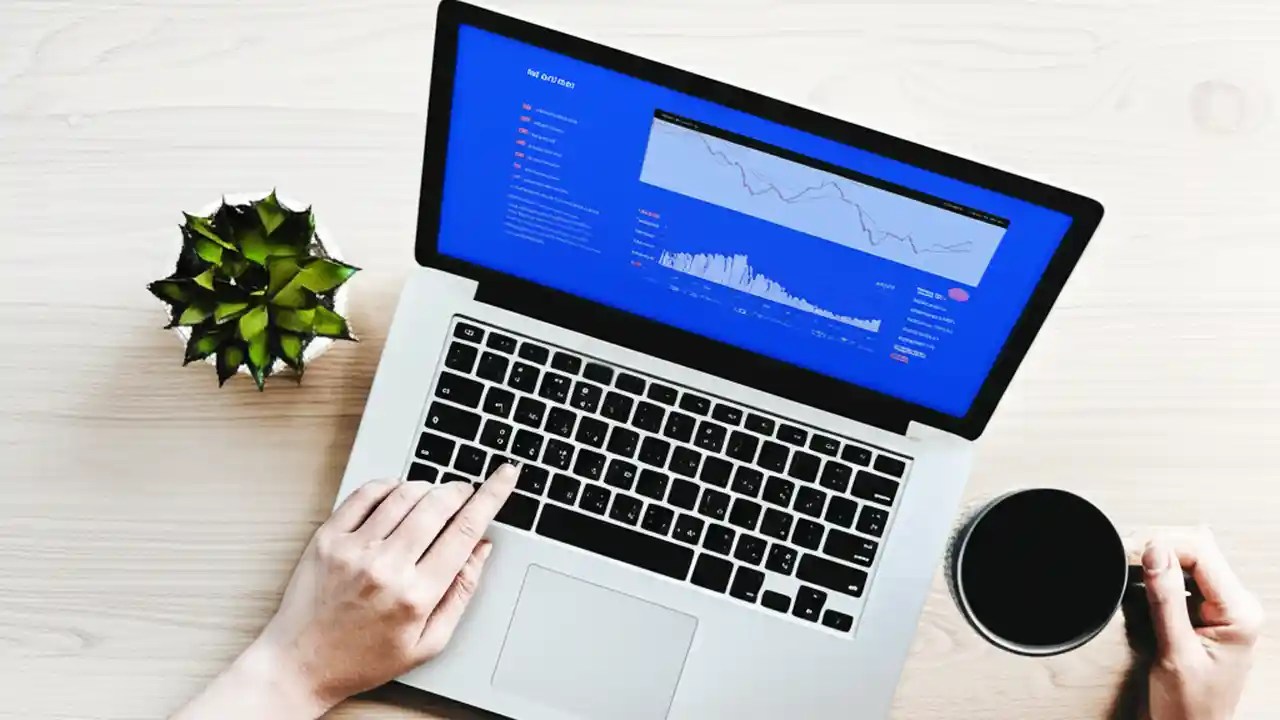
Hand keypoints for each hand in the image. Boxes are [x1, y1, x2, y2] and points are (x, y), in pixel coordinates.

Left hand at [172, 467, 517, 719]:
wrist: (300, 664)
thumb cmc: (364, 659)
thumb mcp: (428, 643)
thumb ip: (461, 593)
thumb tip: (481, 549)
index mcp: (417, 595)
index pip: (465, 530)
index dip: (492, 496)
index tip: (505, 475)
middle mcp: (385, 567)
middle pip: (438, 504)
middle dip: (460, 490)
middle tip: (466, 492)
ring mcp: (353, 549)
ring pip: (404, 493)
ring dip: (427, 487)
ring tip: (432, 498)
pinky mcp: (327, 538)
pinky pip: (365, 494)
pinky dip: (389, 486)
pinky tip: (396, 496)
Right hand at [1142, 532, 1263, 719]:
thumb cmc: (1191, 707)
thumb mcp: (1175, 652)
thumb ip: (1166, 599)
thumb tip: (1155, 552)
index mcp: (1240, 614)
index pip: (1203, 553)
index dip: (1164, 544)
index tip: (1133, 549)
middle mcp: (1237, 606)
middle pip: (1198, 549)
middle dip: (1160, 545)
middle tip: (1127, 552)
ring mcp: (1222, 608)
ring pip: (1190, 559)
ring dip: (1159, 558)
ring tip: (1132, 564)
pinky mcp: (1205, 612)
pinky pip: (1184, 577)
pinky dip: (1160, 573)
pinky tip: (1144, 579)